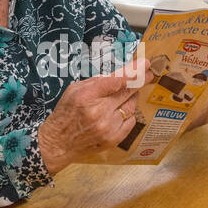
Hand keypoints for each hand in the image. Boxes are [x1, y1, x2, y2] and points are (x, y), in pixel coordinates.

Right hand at [37, 57, 152, 173]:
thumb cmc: (66, 113)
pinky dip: (128, 113)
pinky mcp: (114, 138)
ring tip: (125, 95)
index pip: (116, 80)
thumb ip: (97, 82)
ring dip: (131, 98)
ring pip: (131, 106)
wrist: (59, 143)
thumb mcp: (75, 90)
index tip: (144, 64)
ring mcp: (108, 127)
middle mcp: (99, 111)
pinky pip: (131, 120)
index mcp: (87, 96)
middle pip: (128, 92)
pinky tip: (120, 110)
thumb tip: (120, 75)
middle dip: (140, 81)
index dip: (133, 71)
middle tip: (148, 73)